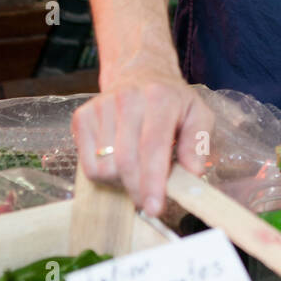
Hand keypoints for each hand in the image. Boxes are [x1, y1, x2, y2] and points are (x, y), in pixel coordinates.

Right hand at [72, 68, 214, 215]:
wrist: (139, 73)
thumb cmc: (171, 101)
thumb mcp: (197, 114)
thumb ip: (198, 143)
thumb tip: (193, 173)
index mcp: (160, 98)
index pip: (153, 146)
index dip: (153, 182)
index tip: (155, 208)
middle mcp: (128, 98)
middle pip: (125, 161)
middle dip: (137, 190)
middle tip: (148, 200)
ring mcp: (101, 106)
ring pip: (104, 167)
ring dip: (121, 181)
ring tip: (136, 169)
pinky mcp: (82, 117)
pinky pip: (87, 164)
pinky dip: (103, 173)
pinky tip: (117, 161)